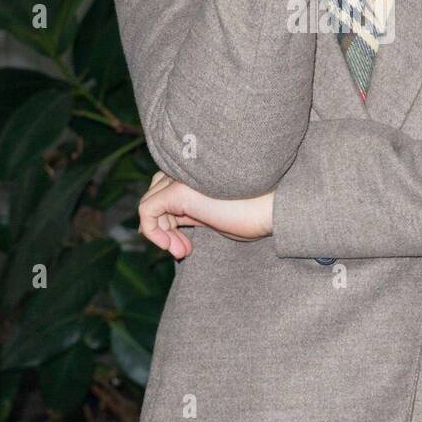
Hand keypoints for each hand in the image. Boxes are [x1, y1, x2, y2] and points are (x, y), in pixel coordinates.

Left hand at [138, 171, 273, 258]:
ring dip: (160, 233)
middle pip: (157, 194)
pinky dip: (152, 231)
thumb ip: (188, 216)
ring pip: (150, 202)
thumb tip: (158, 228)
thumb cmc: (254, 215)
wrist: (274, 209)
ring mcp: (182, 177)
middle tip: (184, 251)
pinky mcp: (178, 190)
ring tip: (182, 251)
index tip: (185, 248)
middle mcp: (187, 171)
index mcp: (196, 175)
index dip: (169, 223)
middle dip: (165, 227)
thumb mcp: (214, 217)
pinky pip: (147, 210)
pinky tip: (172, 246)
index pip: (167, 192)